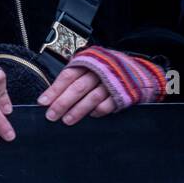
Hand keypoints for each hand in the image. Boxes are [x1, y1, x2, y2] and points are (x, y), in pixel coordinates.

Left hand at [39, 46, 164, 117]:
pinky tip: (91, 116)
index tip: (42, 102)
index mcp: (88, 62)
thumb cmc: (108, 69)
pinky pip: (107, 105)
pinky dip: (97, 112)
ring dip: (77, 111)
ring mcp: (112, 82)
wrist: (141, 70)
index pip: (67, 76)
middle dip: (62, 103)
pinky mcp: (124, 94)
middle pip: (77, 88)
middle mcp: (99, 71)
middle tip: (51, 116)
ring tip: (66, 120)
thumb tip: (52, 95)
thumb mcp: (90, 65)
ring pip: (91, 98)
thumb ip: (75, 76)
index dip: (54, 90)